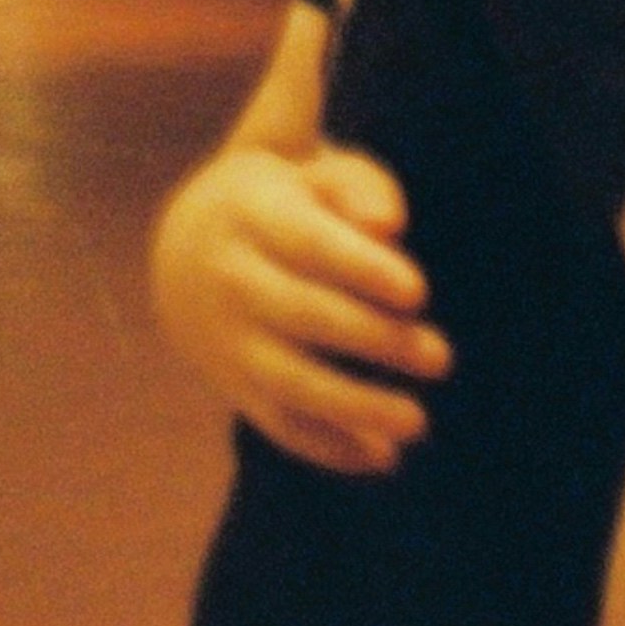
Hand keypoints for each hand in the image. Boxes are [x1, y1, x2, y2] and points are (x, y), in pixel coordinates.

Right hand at [149, 135, 447, 467]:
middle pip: (304, 314)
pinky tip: (385, 457)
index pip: (308, 243)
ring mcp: (231, 340)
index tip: (418, 292)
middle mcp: (233, 278)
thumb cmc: (279, 198)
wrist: (183, 252)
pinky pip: (282, 426)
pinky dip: (331, 448)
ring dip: (355, 407)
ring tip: (419, 421)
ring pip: (290, 382)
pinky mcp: (238, 387)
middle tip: (441, 356)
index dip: (362, 268)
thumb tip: (390, 224)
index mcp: (252, 211)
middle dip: (374, 339)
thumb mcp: (303, 168)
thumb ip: (354, 182)